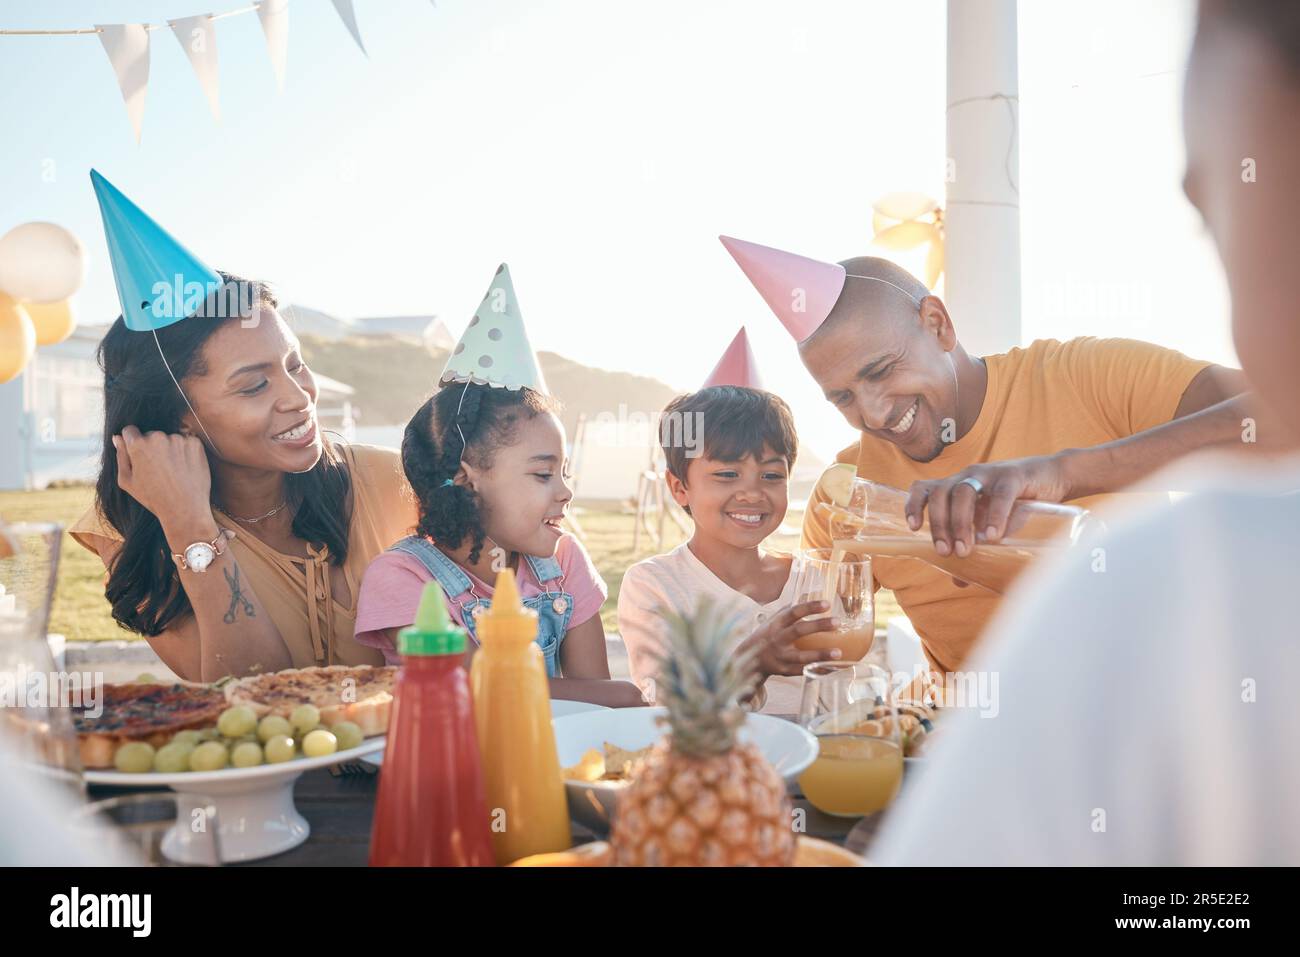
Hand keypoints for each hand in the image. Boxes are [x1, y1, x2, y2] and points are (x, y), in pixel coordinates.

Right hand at [113, 425, 212, 529]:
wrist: (185, 509)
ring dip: (170, 449)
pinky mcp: (195, 443)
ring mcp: (178, 439)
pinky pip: (187, 443)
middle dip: (152, 447)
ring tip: (173, 472)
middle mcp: (158, 437)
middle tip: (158, 470)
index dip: (132, 442)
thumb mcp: (127, 481)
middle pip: (151, 435)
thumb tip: (117, 438)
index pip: (130, 431)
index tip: (139, 455)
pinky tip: (185, 469)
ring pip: (170, 439)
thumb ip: (121, 456)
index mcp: (138, 445)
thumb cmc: (153, 498)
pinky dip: (186, 452)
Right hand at [737, 600, 841, 678]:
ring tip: (839, 653)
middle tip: (838, 622)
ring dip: (820, 655)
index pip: (793, 612)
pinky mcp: (784, 671)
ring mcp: (781, 656)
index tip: (827, 604)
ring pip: (802, 656)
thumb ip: (789, 610)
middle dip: (818, 626)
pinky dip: (818, 670)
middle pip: (798, 631)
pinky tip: (832, 668)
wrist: (749, 659)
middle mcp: (777, 639)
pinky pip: (803, 671)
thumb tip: (811, 594)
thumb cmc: (767, 635)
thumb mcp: (773, 620)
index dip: (810, 607)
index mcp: (776, 623)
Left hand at [904, 453, 1071, 557]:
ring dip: (960, 523)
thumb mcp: (992, 523)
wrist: (1053, 477)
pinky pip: (1000, 494)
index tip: (913, 528)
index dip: (914, 505)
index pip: (925, 488)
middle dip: (939, 525)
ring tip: (966, 549)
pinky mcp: (1014, 476)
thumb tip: (959, 579)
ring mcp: (989, 474)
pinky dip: (994, 516)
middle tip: (946, 552)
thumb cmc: (1016, 502)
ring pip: (963, 493)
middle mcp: (967, 477)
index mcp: (957, 486)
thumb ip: (976, 546)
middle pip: (941, 494)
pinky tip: (993, 536)